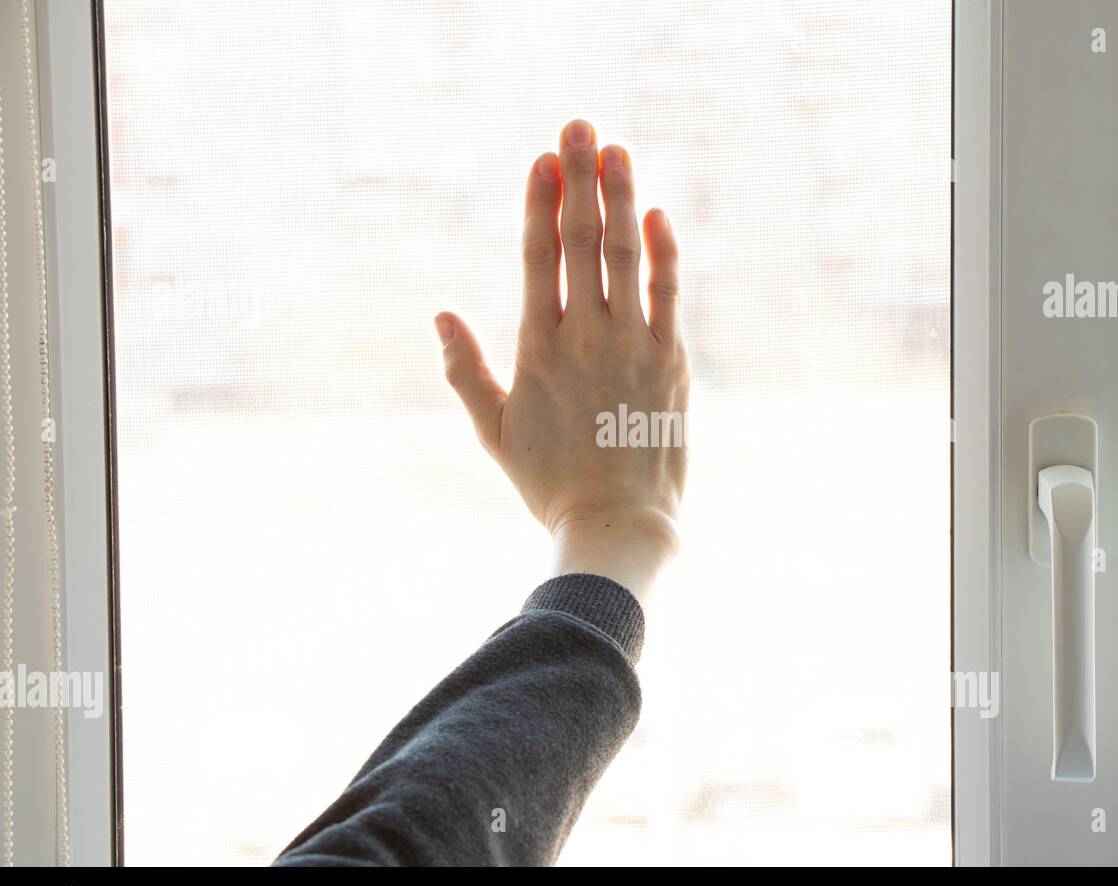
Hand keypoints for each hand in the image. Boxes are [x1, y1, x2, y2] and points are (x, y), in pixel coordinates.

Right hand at [436, 120, 688, 601]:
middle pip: (582, 241)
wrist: (619, 523)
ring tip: (617, 150)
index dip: (541, 202)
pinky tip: (657, 215)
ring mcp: (635, 346)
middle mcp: (587, 337)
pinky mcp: (673, 362)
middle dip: (580, 178)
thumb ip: (465, 370)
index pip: (539, 257)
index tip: (544, 158)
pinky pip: (669, 293)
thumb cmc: (550, 483)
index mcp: (539, 350)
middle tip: (579, 125)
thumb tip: (441, 312)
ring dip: (622, 198)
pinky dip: (664, 252)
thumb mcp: (494, 431)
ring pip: (627, 256)